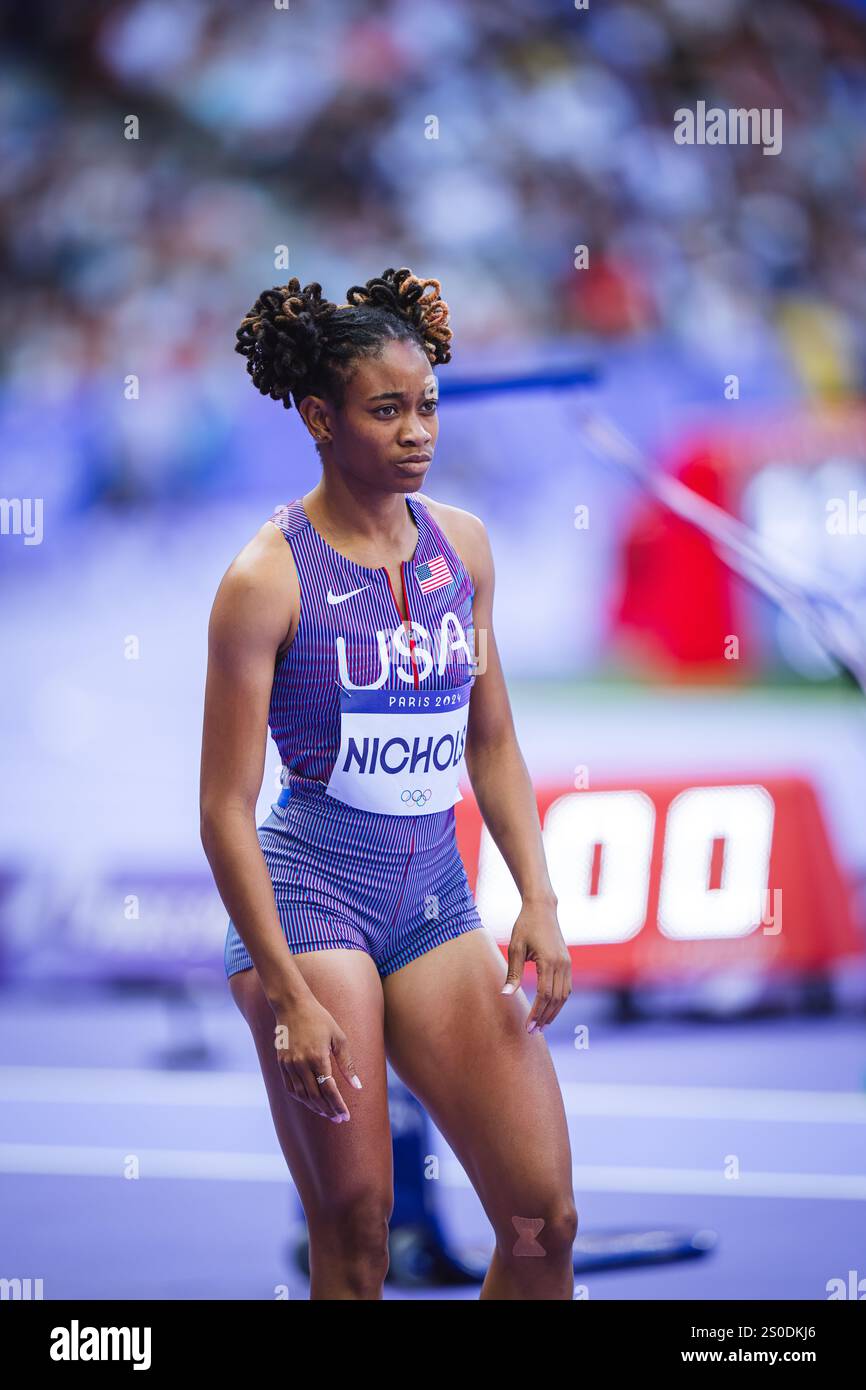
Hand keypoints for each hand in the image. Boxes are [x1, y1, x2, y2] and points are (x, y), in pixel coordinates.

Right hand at [271, 996, 362, 1122]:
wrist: (292, 1005)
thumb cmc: (320, 1019)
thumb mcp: (339, 1037)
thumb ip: (347, 1064)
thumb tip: (358, 1086)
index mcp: (317, 1057)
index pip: (329, 1090)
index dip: (338, 1105)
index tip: (345, 1116)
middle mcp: (301, 1063)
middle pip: (315, 1096)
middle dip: (328, 1110)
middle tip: (338, 1119)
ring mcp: (289, 1064)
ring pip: (302, 1095)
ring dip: (314, 1107)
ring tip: (327, 1113)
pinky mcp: (281, 1063)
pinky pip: (290, 1088)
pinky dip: (301, 1098)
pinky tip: (310, 1101)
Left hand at [501, 900, 571, 1032]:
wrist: (542, 908)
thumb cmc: (525, 926)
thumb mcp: (515, 948)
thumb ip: (513, 973)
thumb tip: (506, 995)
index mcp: (549, 961)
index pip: (544, 995)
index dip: (536, 1013)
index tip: (527, 1027)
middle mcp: (562, 964)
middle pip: (555, 999)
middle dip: (544, 1017)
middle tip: (533, 1032)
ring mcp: (567, 964)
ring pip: (564, 996)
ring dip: (553, 1012)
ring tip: (541, 1025)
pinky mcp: (567, 963)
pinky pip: (566, 988)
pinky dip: (559, 1001)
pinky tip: (549, 1009)